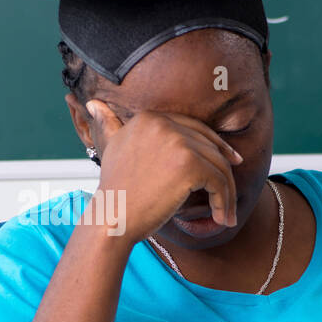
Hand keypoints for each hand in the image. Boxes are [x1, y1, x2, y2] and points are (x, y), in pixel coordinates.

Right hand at [85, 99, 242, 244]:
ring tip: (225, 213)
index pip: (194, 128)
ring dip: (226, 192)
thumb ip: (109, 124)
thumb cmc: (116, 191)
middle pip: (209, 145)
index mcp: (149, 118)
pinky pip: (219, 182)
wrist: (112, 218)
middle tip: (230, 191)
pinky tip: (221, 218)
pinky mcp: (189, 165)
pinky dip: (224, 202)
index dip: (214, 145)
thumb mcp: (111, 149)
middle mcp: (163, 124)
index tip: (229, 161)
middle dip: (224, 169)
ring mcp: (177, 142)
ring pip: (218, 165)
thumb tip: (91, 103)